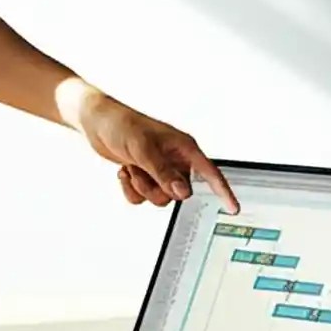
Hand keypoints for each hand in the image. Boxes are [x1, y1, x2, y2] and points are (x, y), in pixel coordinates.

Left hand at [71, 88, 238, 212]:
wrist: (96, 123)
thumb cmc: (122, 125)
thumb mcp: (144, 149)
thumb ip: (164, 172)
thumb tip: (184, 193)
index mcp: (184, 149)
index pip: (210, 173)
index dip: (223, 191)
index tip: (233, 207)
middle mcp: (175, 160)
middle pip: (179, 193)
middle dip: (158, 188)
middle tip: (143, 171)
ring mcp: (160, 169)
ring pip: (160, 198)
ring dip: (142, 188)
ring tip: (133, 169)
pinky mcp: (145, 175)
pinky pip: (143, 198)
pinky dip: (132, 190)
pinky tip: (126, 172)